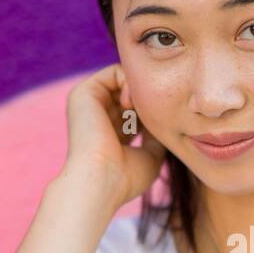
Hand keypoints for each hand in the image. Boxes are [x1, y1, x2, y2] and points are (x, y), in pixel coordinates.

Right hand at [62, 63, 166, 207]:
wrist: (100, 181)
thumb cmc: (125, 178)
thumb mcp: (149, 156)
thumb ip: (156, 135)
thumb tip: (169, 119)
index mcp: (110, 132)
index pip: (138, 111)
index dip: (156, 111)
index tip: (164, 125)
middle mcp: (98, 115)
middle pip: (133, 93)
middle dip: (151, 98)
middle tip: (157, 114)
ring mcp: (90, 103)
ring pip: (127, 80)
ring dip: (143, 90)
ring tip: (144, 111)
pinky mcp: (84, 92)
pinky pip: (116, 71)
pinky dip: (131, 82)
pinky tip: (132, 104)